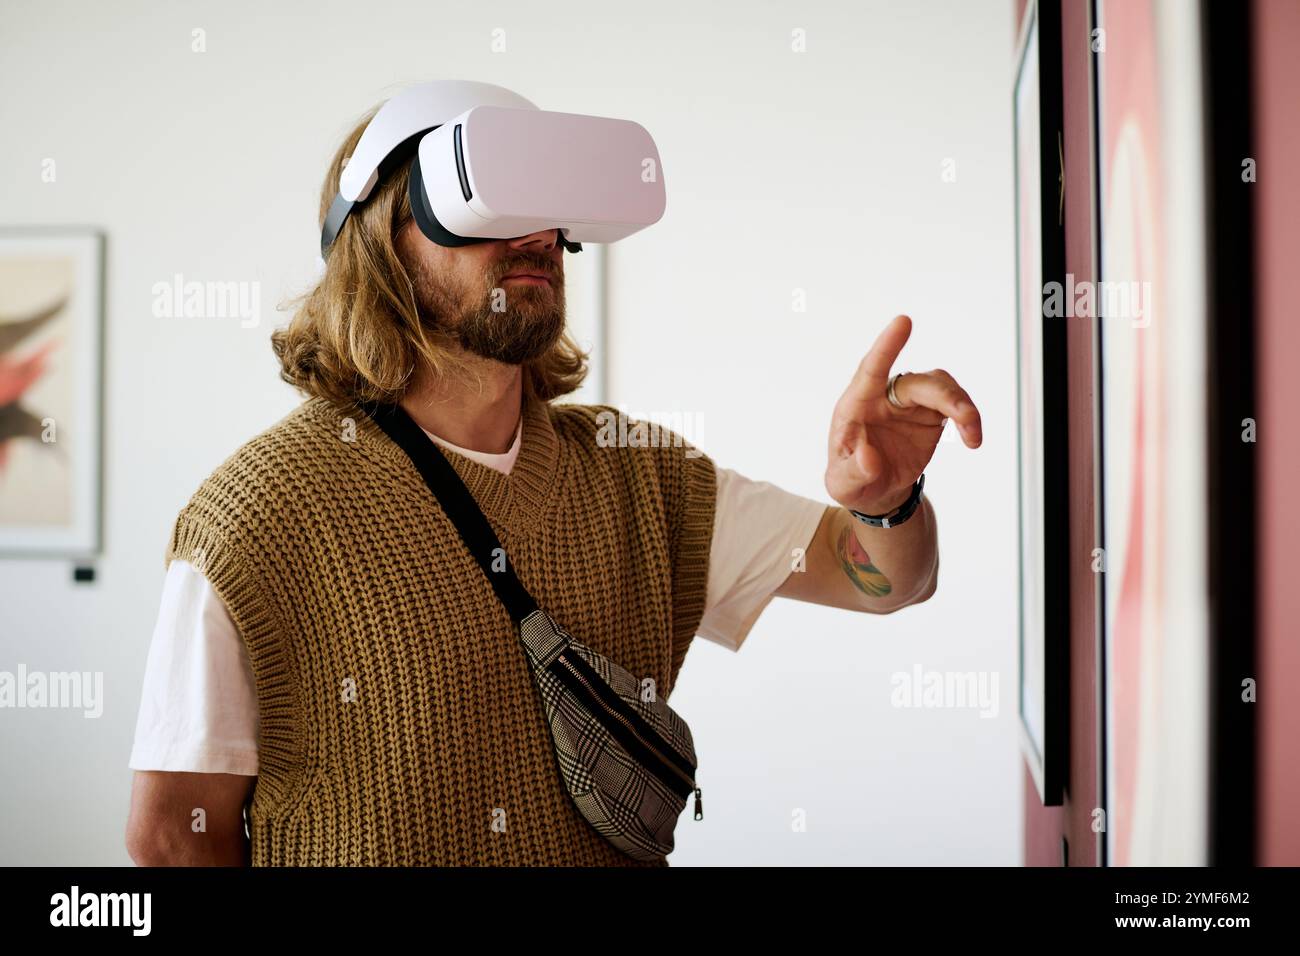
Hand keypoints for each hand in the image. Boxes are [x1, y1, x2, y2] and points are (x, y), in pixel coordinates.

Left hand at [825, 315, 981, 514]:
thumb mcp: (843, 484)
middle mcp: (884, 397)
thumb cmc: (850, 479)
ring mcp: (909, 402)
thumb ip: (854, 471)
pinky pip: (954, 403)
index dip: (887, 346)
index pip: (870, 370)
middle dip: (944, 396)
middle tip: (965, 417)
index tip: (903, 321)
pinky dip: (968, 418)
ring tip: (973, 435)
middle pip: (918, 383)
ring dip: (962, 406)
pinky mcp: (930, 412)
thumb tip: (869, 458)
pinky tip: (972, 439)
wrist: (874, 488)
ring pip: (941, 386)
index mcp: (856, 406)